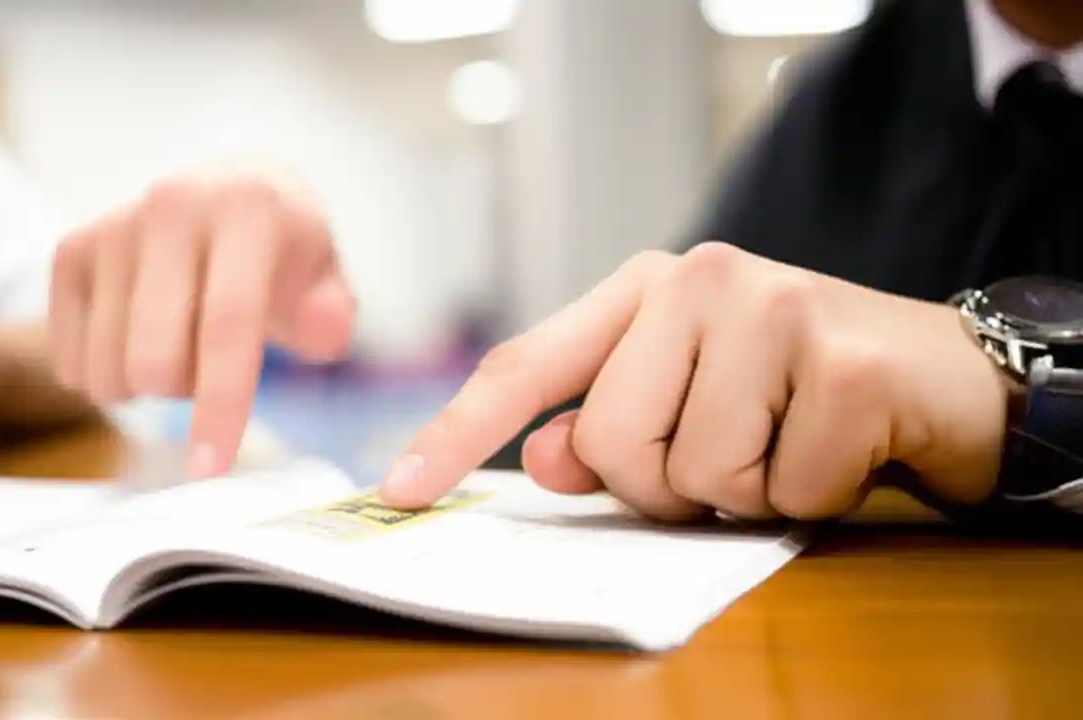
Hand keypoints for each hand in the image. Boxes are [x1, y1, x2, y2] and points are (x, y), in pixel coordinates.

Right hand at [50, 168, 355, 477]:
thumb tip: (323, 333)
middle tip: (212, 366)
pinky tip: (136, 343)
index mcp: (246, 207)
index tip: (210, 469)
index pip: (228, 322)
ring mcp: (114, 224)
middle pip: (155, 358)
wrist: (230, 195)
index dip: (220, 404)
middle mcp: (173, 204)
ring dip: (146, 387)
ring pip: (108, 366)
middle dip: (185, 393)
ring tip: (179, 347)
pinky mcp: (72, 248)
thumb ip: (332, 315)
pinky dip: (104, 377)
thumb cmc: (282, 255)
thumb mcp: (325, 279)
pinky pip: (70, 359)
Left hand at [379, 242, 1008, 520]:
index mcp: (641, 290)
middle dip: (668, 484)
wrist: (938, 370)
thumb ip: (603, 430)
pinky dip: (807, 497)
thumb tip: (541, 458)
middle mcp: (696, 279)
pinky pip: (781, 492)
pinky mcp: (838, 359)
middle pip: (610, 444)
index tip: (401, 487)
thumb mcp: (686, 405)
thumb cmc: (789, 392)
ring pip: (691, 475)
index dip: (458, 430)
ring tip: (785, 442)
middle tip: (733, 451)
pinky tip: (837, 446)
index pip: (527, 365)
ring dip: (743, 492)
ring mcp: (770, 307)